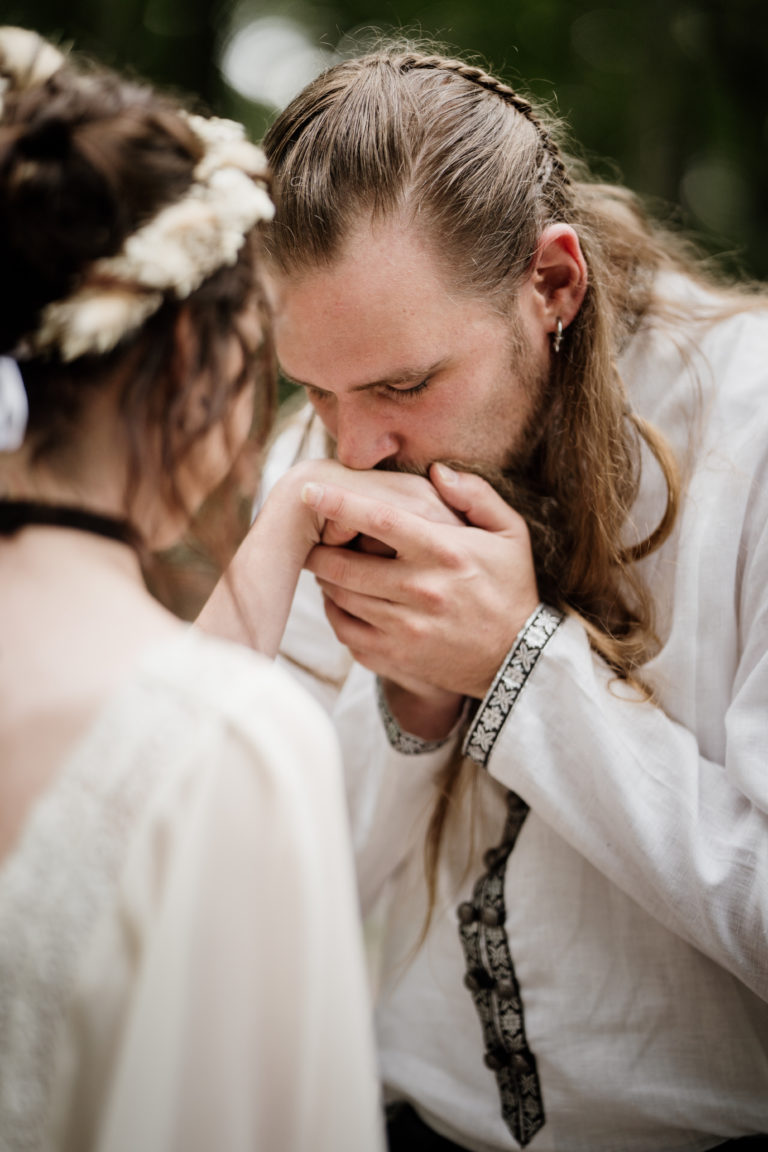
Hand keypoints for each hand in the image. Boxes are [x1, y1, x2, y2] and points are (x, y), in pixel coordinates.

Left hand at [301, 463, 539, 700]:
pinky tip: (341, 602)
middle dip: (318, 550)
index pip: (379, 520)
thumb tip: (436, 471)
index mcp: (445, 551)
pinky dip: (335, 614)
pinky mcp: (396, 657)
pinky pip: (346, 632)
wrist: (519, 659)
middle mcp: (421, 590)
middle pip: (346, 564)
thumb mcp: (511, 533)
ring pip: (341, 599)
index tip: (309, 491)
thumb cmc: (512, 586)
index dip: (338, 503)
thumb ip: (476, 495)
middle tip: (311, 538)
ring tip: (326, 567)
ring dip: (325, 580)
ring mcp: (405, 627)